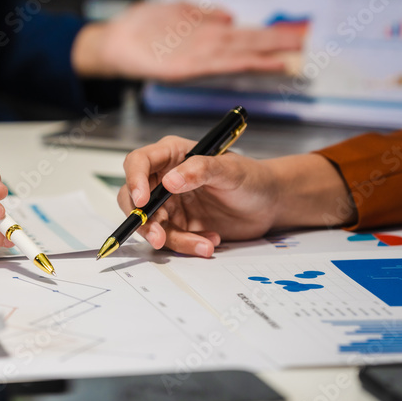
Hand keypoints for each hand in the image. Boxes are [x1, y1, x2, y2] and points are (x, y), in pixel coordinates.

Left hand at [72, 2, 304, 80]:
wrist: (113, 42)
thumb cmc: (142, 27)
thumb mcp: (176, 11)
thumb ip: (203, 13)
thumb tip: (229, 15)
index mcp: (207, 35)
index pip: (246, 36)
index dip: (273, 36)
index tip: (300, 35)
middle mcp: (207, 48)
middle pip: (251, 44)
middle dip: (281, 43)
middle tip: (311, 41)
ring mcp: (199, 57)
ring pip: (242, 53)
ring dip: (271, 52)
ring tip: (298, 51)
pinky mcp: (185, 67)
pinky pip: (221, 64)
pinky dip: (245, 63)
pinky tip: (264, 63)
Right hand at [118, 136, 282, 256]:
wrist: (268, 204)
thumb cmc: (251, 178)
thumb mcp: (229, 170)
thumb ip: (200, 170)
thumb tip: (170, 181)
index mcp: (171, 155)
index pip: (138, 162)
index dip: (134, 180)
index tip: (142, 201)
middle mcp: (163, 179)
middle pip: (133, 198)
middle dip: (143, 220)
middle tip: (159, 237)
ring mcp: (169, 204)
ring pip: (151, 224)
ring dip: (171, 239)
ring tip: (203, 244)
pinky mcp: (177, 226)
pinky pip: (170, 239)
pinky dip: (187, 245)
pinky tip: (209, 242)